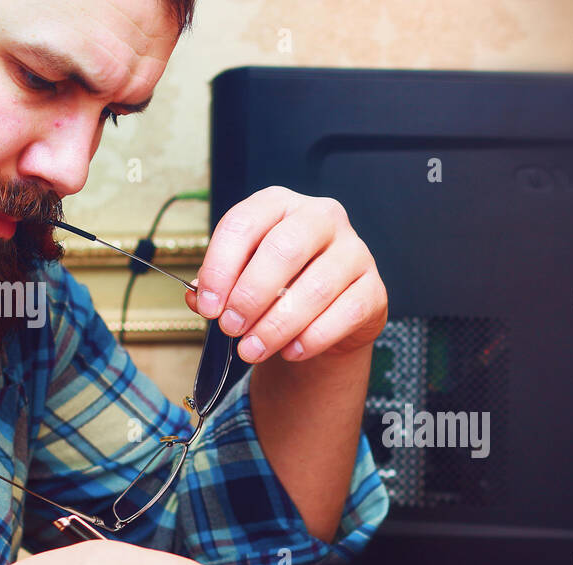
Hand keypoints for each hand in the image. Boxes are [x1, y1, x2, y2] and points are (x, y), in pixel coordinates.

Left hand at [186, 186, 387, 363]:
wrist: (327, 314)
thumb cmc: (282, 287)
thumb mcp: (245, 278)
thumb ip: (221, 286)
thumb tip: (199, 298)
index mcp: (280, 204)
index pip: (244, 223)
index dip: (220, 266)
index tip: (207, 304)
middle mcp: (321, 218)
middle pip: (284, 249)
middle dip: (250, 294)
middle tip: (231, 327)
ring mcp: (354, 251)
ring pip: (316, 287)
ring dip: (277, 325)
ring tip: (252, 349)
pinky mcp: (374, 288)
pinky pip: (345, 314)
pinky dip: (312, 338)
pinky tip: (291, 351)